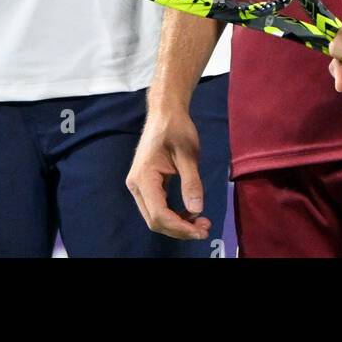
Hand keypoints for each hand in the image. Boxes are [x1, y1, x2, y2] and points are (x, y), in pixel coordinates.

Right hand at [125, 109, 210, 240]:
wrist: (165, 112)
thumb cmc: (176, 128)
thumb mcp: (188, 154)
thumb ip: (191, 183)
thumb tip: (196, 210)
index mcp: (144, 178)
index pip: (159, 214)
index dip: (180, 227)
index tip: (202, 229)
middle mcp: (136, 185)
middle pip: (155, 220)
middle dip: (180, 229)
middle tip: (205, 228)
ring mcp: (139, 185)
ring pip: (155, 216)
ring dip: (177, 224)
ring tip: (200, 222)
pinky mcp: (145, 184)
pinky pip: (157, 206)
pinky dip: (173, 214)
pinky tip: (189, 212)